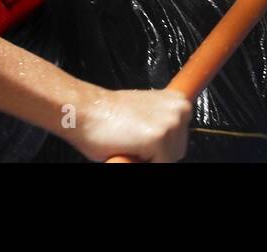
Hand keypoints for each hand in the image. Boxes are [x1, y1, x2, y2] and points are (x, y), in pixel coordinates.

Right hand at [67, 88, 192, 162]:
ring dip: (150, 158)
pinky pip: (159, 164)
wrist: (86, 111)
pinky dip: (141, 162)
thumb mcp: (147, 114)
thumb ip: (163, 124)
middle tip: (135, 142)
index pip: (180, 139)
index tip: (146, 141)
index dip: (161, 146)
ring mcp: (171, 124)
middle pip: (178, 151)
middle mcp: (179, 110)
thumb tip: (171, 144)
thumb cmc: (109, 116)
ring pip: (169, 159)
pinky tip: (129, 147)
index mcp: (178, 102)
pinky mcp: (159, 138)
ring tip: (131, 142)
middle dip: (157, 153)